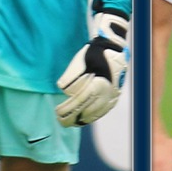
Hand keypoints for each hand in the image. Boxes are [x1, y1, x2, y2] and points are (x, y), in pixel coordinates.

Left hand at [55, 9, 128, 126]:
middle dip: (72, 118)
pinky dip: (92, 116)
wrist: (113, 48)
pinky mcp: (115, 96)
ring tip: (70, 122)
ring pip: (96, 114)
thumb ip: (70, 76)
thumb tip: (62, 89)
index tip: (57, 113)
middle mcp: (107, 93)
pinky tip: (84, 119)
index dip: (67, 110)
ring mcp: (113, 96)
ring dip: (82, 120)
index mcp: (98, 84)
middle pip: (87, 111)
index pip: (79, 102)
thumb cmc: (94, 53)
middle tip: (61, 122)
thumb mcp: (79, 61)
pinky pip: (103, 111)